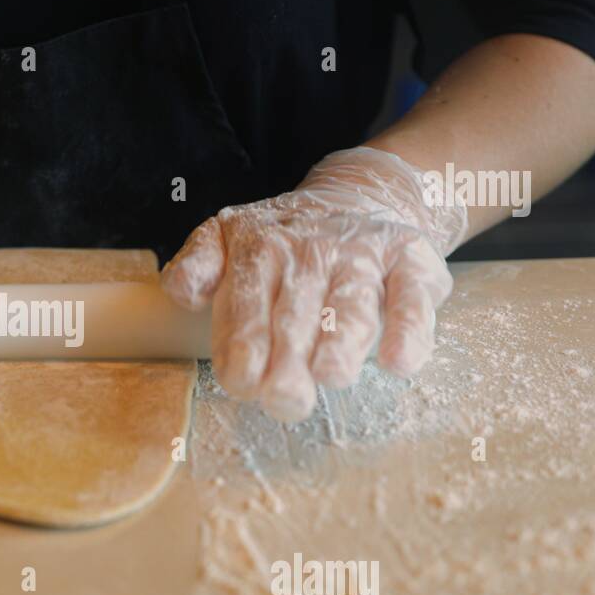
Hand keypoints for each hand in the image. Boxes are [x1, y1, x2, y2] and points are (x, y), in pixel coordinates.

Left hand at [162, 147, 464, 421]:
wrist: (362, 195)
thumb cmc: (284, 242)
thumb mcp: (227, 236)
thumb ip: (198, 264)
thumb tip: (183, 291)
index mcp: (259, 248)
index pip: (246, 300)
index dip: (243, 342)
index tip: (241, 382)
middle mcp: (312, 249)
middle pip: (296, 311)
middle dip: (287, 357)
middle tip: (282, 398)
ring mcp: (363, 255)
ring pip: (351, 303)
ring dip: (342, 340)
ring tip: (332, 375)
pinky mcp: (411, 261)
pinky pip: (412, 296)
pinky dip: (409, 328)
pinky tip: (398, 362)